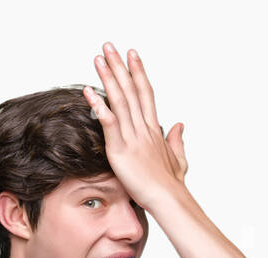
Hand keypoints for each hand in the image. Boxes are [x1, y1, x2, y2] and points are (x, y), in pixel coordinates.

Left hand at [83, 42, 187, 209]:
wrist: (169, 199)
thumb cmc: (172, 185)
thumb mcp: (178, 159)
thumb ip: (176, 140)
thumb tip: (179, 125)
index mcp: (154, 130)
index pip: (145, 94)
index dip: (138, 73)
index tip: (132, 55)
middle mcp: (144, 129)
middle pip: (131, 90)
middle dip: (120, 66)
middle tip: (110, 46)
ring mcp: (132, 137)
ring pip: (120, 100)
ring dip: (108, 77)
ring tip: (99, 58)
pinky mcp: (121, 149)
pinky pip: (108, 122)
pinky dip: (97, 106)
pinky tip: (88, 91)